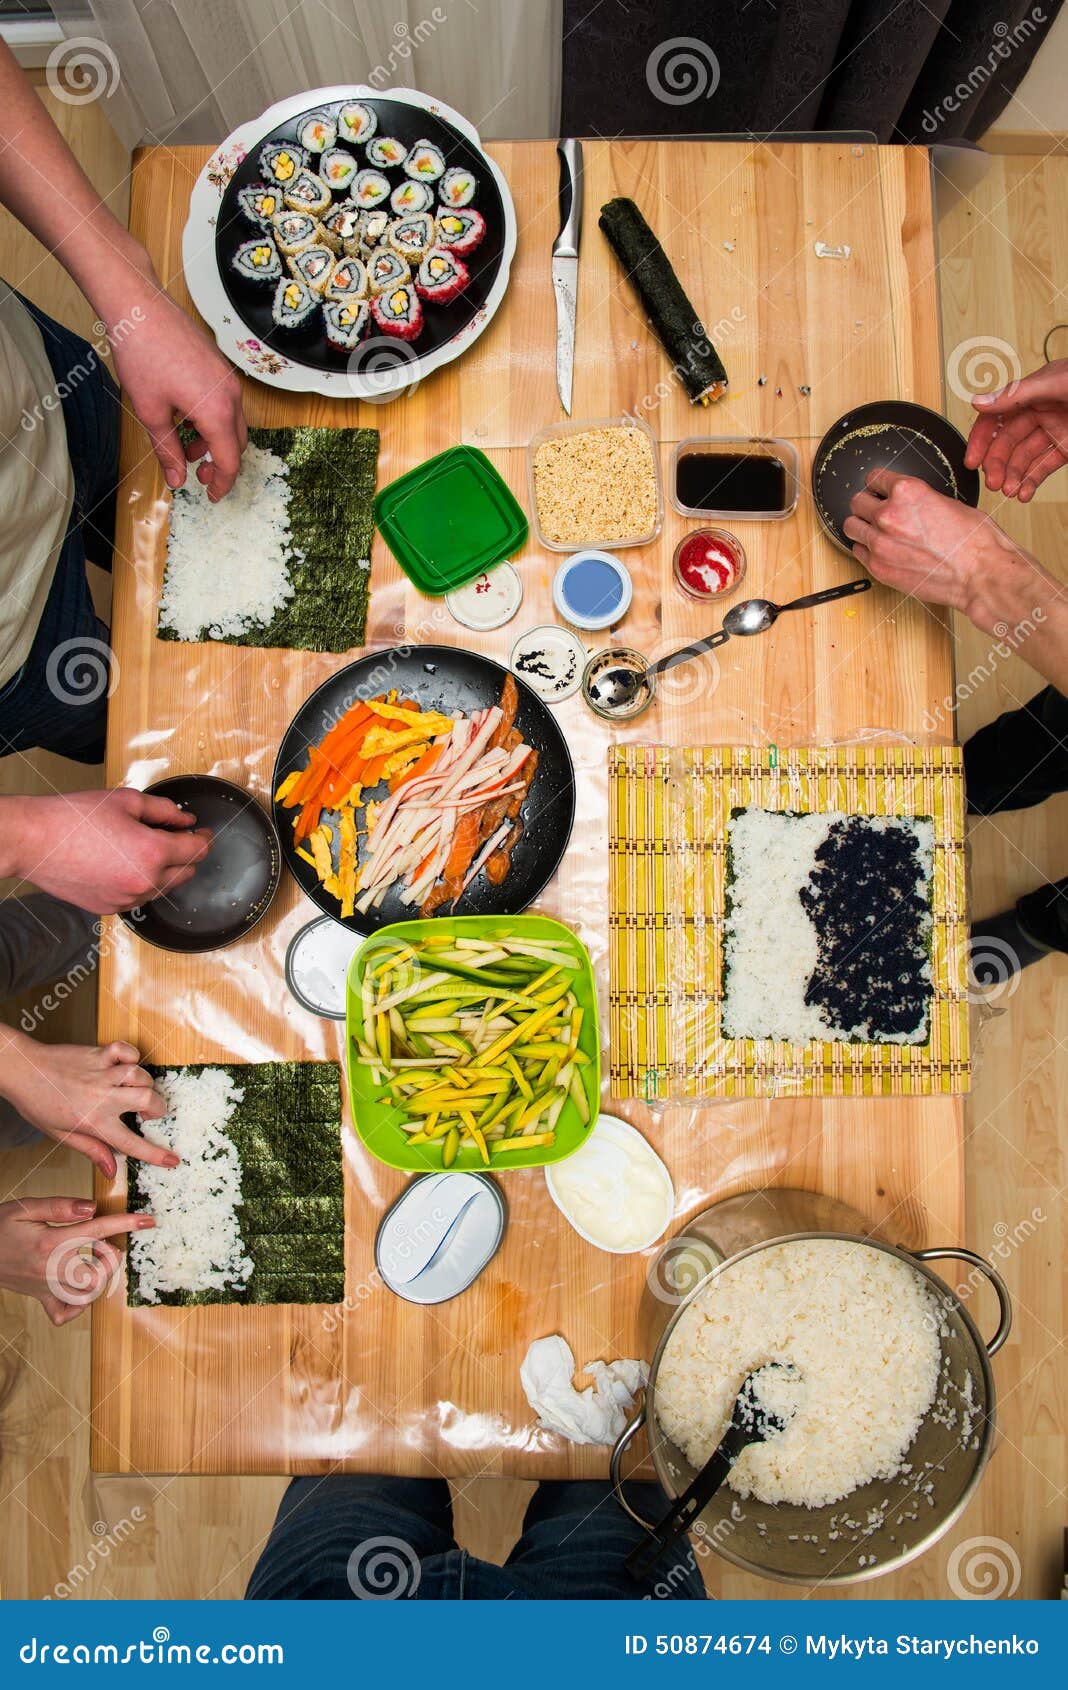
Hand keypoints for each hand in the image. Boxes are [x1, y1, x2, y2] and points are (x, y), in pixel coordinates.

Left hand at [0, 1030, 177, 1176]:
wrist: (22, 1070)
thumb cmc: (36, 1103)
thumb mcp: (61, 1135)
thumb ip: (91, 1150)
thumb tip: (111, 1171)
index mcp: (93, 1122)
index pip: (131, 1143)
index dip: (156, 1154)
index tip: (173, 1159)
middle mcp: (102, 1097)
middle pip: (148, 1100)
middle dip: (157, 1109)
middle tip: (148, 1114)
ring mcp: (102, 1073)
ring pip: (140, 1075)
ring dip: (145, 1084)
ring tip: (137, 1091)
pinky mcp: (98, 1054)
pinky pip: (125, 1050)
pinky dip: (131, 1055)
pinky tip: (126, 1064)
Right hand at [0, 1196, 152, 1325]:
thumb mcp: (26, 1207)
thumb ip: (60, 1206)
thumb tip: (92, 1207)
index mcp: (50, 1243)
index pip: (97, 1232)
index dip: (126, 1223)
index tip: (147, 1220)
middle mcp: (50, 1270)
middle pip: (97, 1276)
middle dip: (111, 1259)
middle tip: (107, 1244)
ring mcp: (45, 1288)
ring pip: (86, 1297)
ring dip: (100, 1280)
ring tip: (95, 1261)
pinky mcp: (39, 1297)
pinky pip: (64, 1313)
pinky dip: (78, 1305)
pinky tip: (79, 1285)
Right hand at [4, 787, 211, 913]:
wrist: (34, 841)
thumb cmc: (73, 819)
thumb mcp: (126, 801)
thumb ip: (164, 810)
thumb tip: (185, 818)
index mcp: (152, 853)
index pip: (197, 850)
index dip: (204, 838)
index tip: (202, 832)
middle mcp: (144, 882)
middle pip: (187, 873)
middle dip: (187, 855)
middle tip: (176, 837)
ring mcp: (127, 899)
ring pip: (163, 888)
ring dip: (164, 871)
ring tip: (143, 848)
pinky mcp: (110, 908)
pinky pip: (139, 897)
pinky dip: (141, 882)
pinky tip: (124, 864)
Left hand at [107, 276, 247, 499]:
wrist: (140, 307)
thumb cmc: (142, 355)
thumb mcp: (150, 412)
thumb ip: (168, 450)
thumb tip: (177, 479)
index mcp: (216, 411)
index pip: (231, 460)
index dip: (222, 483)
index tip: (211, 496)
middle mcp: (230, 396)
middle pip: (237, 443)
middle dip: (221, 464)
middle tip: (198, 475)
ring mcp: (228, 379)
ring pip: (232, 423)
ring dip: (215, 441)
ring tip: (187, 447)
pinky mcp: (220, 367)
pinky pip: (226, 403)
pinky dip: (213, 420)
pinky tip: (187, 419)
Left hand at [844, 470, 1028, 626]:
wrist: (980, 574)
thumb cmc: (974, 541)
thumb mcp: (948, 503)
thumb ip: (918, 501)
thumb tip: (908, 504)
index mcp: (907, 491)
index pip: (873, 478)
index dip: (878, 485)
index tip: (879, 490)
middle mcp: (889, 515)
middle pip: (857, 502)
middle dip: (867, 505)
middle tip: (875, 511)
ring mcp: (880, 543)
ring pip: (851, 526)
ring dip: (861, 526)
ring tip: (874, 531)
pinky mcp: (878, 567)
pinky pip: (857, 552)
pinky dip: (866, 549)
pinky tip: (880, 550)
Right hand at [965, 358, 1067, 500]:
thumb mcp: (1059, 382)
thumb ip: (1019, 393)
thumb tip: (980, 401)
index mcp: (1032, 392)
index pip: (996, 416)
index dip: (982, 438)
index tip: (973, 460)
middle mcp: (1040, 411)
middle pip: (1008, 442)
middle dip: (999, 464)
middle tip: (994, 482)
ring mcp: (1054, 430)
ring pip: (1024, 457)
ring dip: (1014, 476)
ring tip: (1011, 491)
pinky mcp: (1067, 448)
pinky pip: (1043, 466)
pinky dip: (1032, 481)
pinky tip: (1024, 492)